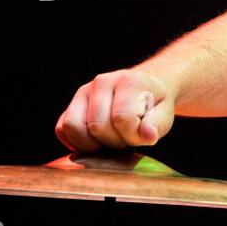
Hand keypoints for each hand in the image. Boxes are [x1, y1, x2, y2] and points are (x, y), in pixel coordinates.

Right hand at [54, 68, 174, 150]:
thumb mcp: (164, 114)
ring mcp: (83, 92)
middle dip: (114, 142)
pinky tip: (95, 142)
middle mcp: (102, 82)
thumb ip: (157, 125)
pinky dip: (76, 142)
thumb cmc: (153, 106)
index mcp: (128, 81)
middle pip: (97, 126)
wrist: (142, 92)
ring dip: (93, 144)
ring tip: (110, 140)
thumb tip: (147, 135)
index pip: (122, 118)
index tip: (142, 135)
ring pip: (73, 127)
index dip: (132, 136)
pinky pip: (62, 129)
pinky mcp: (71, 106)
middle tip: (126, 138)